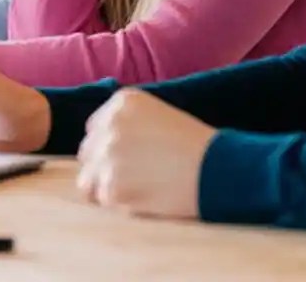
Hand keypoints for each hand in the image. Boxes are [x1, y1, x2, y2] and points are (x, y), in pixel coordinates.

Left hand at [75, 89, 216, 219]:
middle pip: (88, 153)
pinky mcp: (112, 185)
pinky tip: (146, 197)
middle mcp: (110, 123)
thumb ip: (125, 124)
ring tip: (141, 188)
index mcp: (122, 102)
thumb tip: (95, 148)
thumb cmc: (195, 146)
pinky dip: (121, 204)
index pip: (94, 129)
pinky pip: (103, 200)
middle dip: (105, 168)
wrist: (218, 169)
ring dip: (107, 188)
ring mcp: (108, 154)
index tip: (135, 157)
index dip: (110, 147)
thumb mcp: (158, 116)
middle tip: (139, 176)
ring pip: (87, 180)